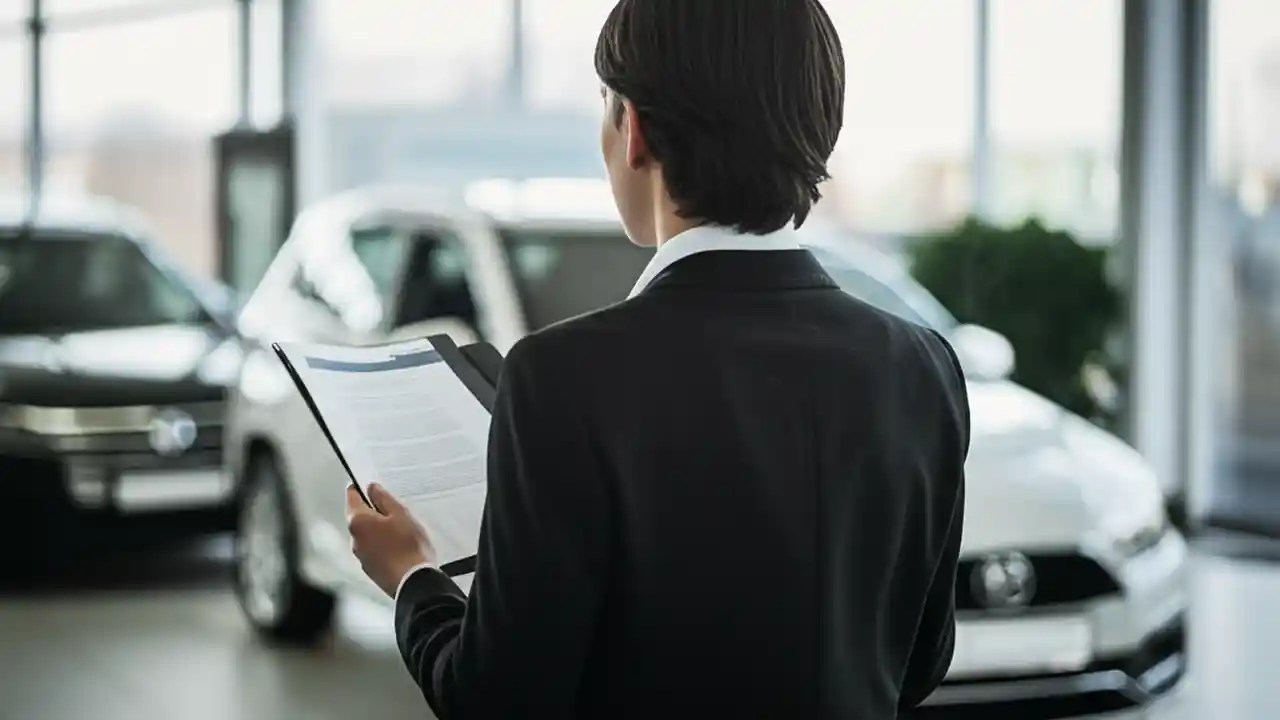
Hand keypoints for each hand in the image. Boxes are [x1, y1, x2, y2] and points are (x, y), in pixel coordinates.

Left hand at [346, 483, 437, 597]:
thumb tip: (371, 488)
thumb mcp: (400, 513)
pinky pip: (373, 549)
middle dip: (375, 511)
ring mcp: (361, 555)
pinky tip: (400, 548)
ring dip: (379, 529)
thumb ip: (383, 498)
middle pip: (359, 516)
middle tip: (397, 512)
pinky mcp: (370, 568)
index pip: (352, 495)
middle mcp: (354, 538)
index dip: (362, 487)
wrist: (413, 582)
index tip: (374, 487)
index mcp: (358, 521)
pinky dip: (383, 545)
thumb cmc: (409, 546)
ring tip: (402, 532)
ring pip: (367, 533)